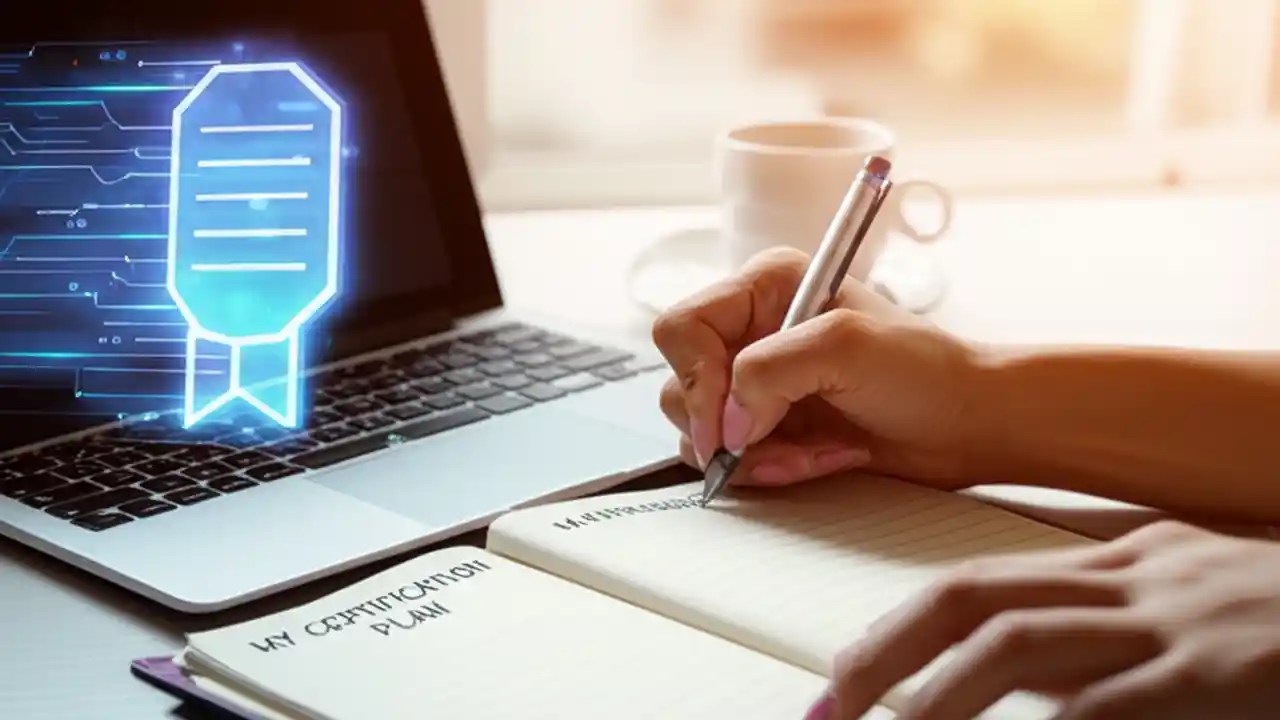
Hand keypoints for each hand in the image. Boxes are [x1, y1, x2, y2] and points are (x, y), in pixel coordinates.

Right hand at [652, 246, 978, 487]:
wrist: (968, 425)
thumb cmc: (925, 372)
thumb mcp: (847, 348)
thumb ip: (770, 370)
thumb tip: (724, 422)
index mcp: (765, 287)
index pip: (683, 328)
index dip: (697, 378)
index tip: (728, 423)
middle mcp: (752, 329)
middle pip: (681, 383)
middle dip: (725, 425)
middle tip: (772, 441)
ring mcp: (758, 381)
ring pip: (699, 427)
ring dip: (752, 454)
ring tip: (809, 453)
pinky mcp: (769, 425)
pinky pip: (731, 458)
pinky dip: (767, 469)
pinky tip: (816, 460)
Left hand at [820, 521, 1279, 719]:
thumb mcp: (1194, 607)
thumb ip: (1108, 626)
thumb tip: (1014, 667)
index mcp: (1126, 560)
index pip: (983, 580)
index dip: (902, 625)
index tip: (849, 674)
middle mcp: (1135, 577)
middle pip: (974, 597)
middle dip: (887, 648)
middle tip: (831, 700)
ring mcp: (1175, 621)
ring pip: (1019, 641)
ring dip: (938, 693)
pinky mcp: (1217, 673)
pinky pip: (1107, 707)